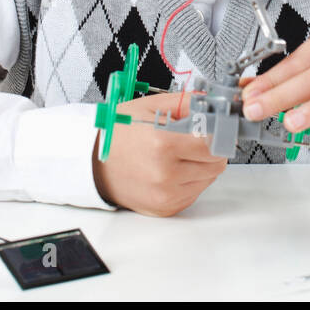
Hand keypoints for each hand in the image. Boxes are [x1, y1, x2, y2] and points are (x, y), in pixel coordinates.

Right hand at [90, 91, 227, 216]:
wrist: (91, 163)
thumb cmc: (117, 134)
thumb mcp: (149, 106)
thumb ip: (186, 102)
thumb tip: (214, 101)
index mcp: (163, 144)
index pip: (214, 144)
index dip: (217, 134)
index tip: (215, 129)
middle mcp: (165, 174)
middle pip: (216, 164)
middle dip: (210, 150)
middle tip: (193, 139)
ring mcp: (165, 195)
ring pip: (208, 179)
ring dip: (201, 165)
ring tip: (177, 154)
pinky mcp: (165, 208)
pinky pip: (194, 192)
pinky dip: (189, 180)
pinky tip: (171, 168)